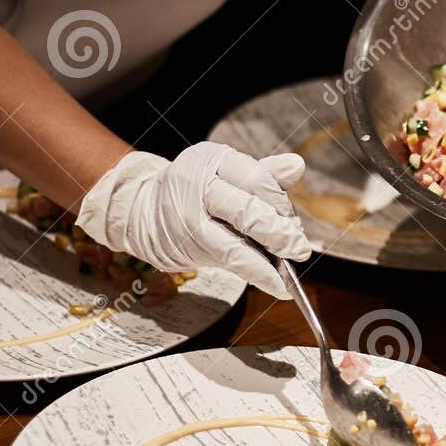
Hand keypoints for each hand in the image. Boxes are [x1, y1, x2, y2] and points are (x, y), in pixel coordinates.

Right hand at [76, 143, 311, 298]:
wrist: (145, 211)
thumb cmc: (196, 189)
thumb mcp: (225, 171)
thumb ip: (263, 172)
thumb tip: (297, 166)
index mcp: (212, 160)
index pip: (255, 178)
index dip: (280, 201)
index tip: (293, 219)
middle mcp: (198, 187)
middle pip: (247, 210)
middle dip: (280, 232)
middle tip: (300, 247)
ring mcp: (191, 219)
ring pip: (237, 242)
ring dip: (270, 257)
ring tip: (291, 265)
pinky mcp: (190, 247)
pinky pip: (230, 262)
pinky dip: (258, 274)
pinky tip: (278, 285)